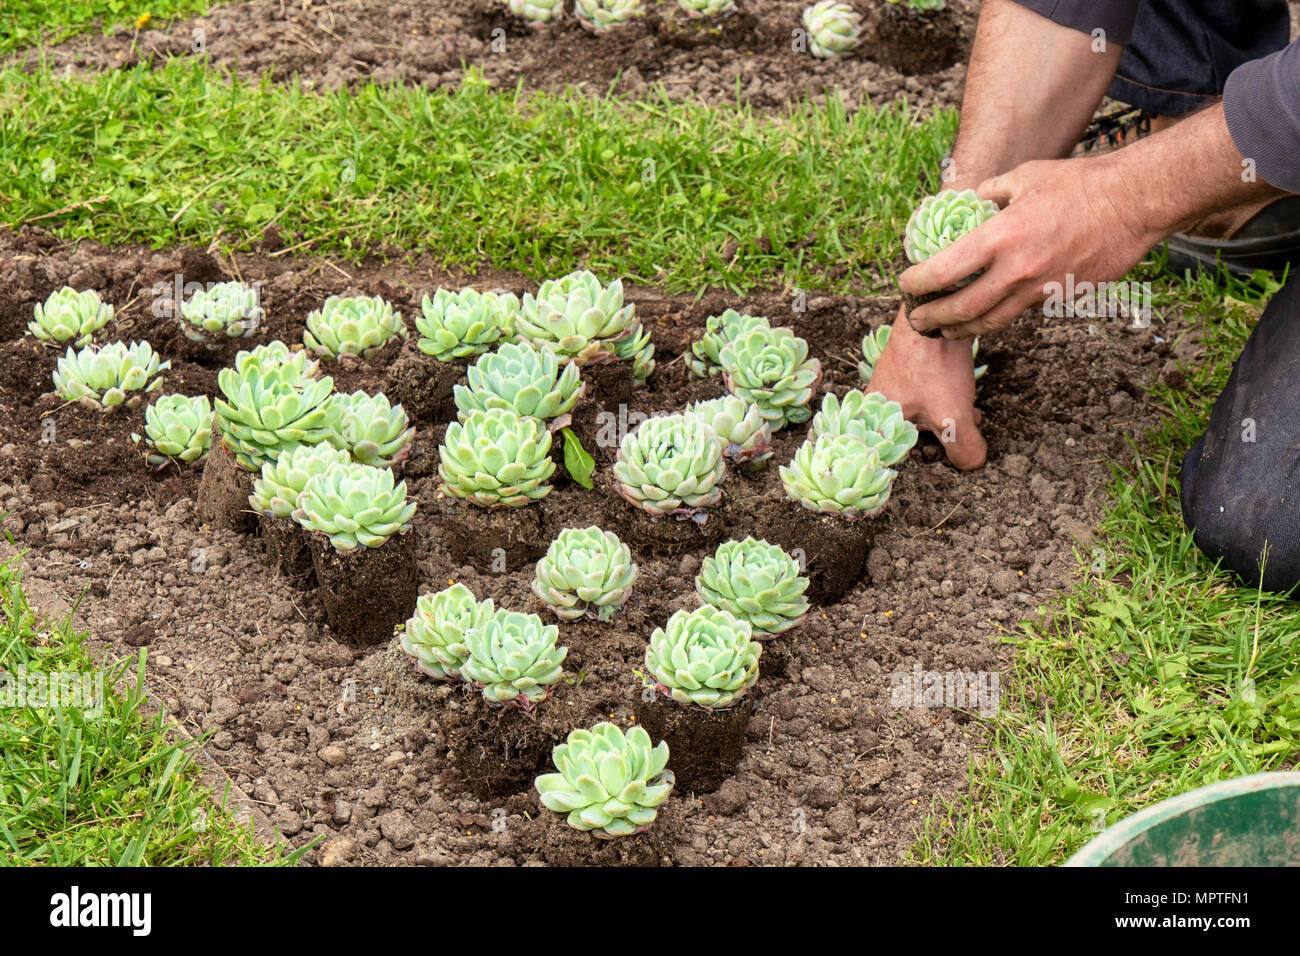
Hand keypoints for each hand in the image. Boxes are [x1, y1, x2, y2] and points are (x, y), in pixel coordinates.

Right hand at [866, 307, 986, 469]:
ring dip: (948, 417)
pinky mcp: (910, 370)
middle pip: (911, 436)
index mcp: (872, 419)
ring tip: (970, 414)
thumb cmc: (933, 365)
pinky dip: (948, 400)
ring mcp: (893, 385)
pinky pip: (929, 396)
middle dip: (941, 437)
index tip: (939, 457)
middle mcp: (876, 403)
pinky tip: (966, 398)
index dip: (919, 461)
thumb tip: (972, 464)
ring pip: (924, 415)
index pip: (891, 456)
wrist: (937, 310)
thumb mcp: (952, 416)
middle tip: (962, 433)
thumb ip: (963, 448)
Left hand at [898, 154, 1157, 338]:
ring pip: (990, 321)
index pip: (944, 271)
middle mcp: (1017, 270)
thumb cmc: (1080, 183)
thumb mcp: (1025, 176)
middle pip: (962, 309)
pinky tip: (983, 314)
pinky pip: (1019, 312)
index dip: (917, 283)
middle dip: (932, 318)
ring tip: (942, 329)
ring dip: (960, 328)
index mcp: (1001, 237)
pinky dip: (995, 316)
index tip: (905, 284)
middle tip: (915, 319)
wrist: (1135, 203)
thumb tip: (968, 203)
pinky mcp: (1059, 298)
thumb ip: (990, 194)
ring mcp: (1040, 289)